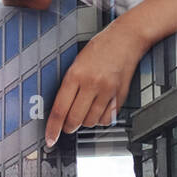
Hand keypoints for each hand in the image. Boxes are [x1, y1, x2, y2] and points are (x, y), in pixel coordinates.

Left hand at [44, 18, 146, 147]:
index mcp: (76, 74)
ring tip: (83, 114)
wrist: (126, 38)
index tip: (50, 139)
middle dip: (68, 127)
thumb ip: (70, 84)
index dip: (53, 128)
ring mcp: (107, 91)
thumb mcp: (77, 61)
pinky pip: (107, 119)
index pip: (60, 109)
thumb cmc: (101, 47)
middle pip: (75, 119)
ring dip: (84, 122)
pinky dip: (100, 120)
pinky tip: (98, 111)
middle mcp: (91, 84)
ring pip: (90, 122)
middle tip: (66, 126)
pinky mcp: (119, 96)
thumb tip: (60, 107)